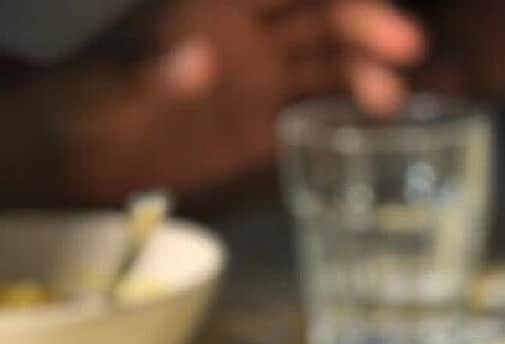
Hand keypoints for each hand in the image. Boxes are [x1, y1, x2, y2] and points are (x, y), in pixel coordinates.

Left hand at [0, 0, 425, 204]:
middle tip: (408, 48)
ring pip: (328, 62)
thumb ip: (156, 71)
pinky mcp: (268, 123)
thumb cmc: (92, 107)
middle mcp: (248, 35)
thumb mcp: (116, 88)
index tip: (376, 9)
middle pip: (320, 17)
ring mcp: (262, 79)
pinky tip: (383, 124)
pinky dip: (354, 112)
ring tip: (391, 101)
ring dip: (366, 72)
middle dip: (364, 26)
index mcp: (213, 7)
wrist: (86, 157)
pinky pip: (321, 110)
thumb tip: (201, 59)